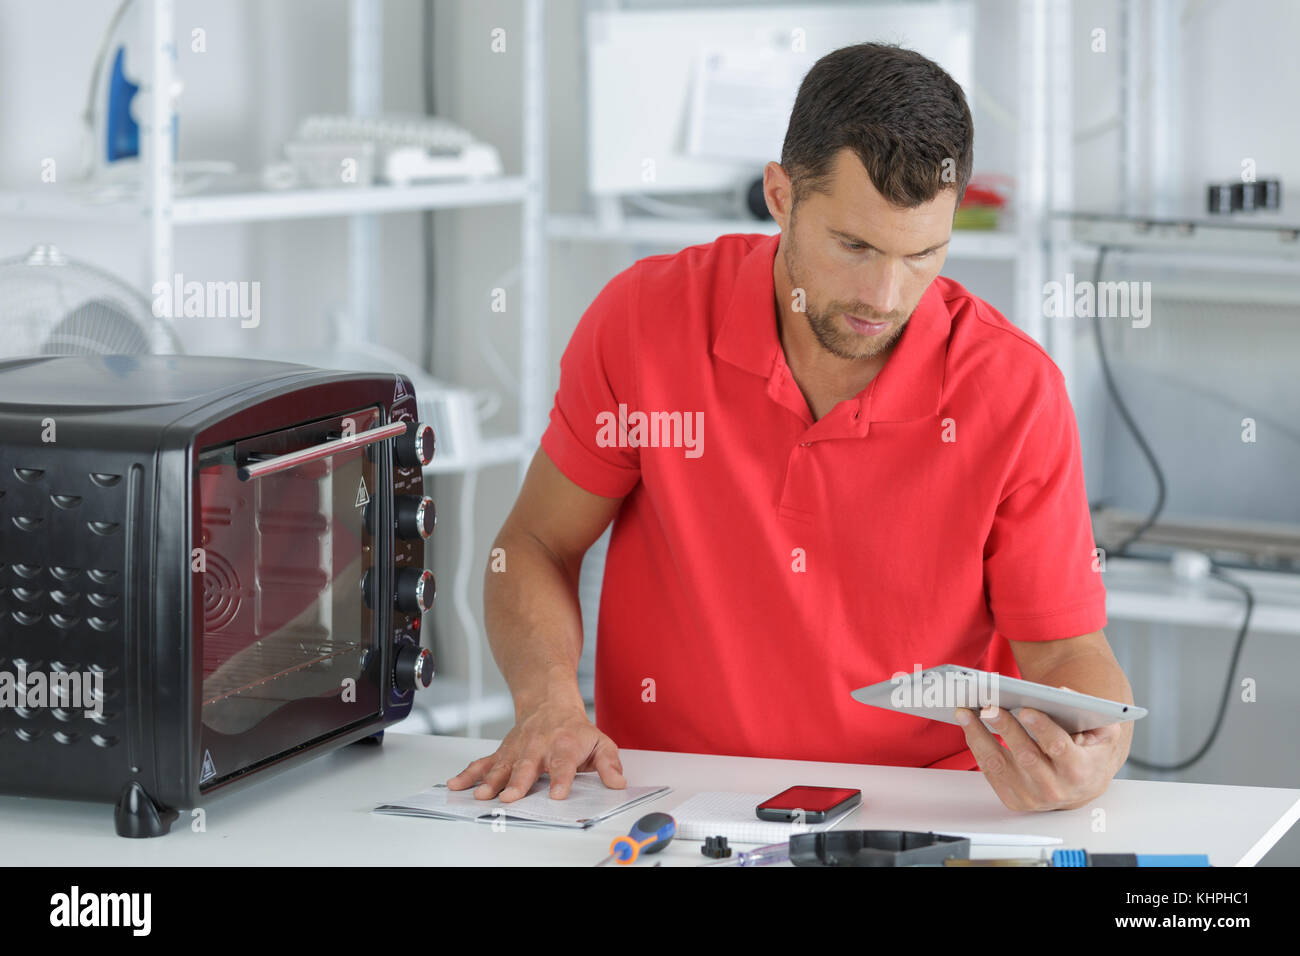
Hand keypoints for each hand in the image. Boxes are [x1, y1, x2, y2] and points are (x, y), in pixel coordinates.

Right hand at [445, 697, 625, 801]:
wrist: (549, 702)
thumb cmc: (574, 729)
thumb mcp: (600, 742)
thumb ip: (609, 764)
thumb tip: (618, 782)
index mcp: (563, 746)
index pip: (563, 765)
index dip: (561, 779)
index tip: (557, 794)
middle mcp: (538, 748)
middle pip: (527, 766)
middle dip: (518, 782)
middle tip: (511, 797)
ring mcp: (517, 750)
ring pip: (502, 766)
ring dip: (490, 781)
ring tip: (481, 795)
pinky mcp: (503, 752)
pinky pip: (483, 763)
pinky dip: (469, 774)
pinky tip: (457, 784)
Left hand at [954, 700, 1124, 810]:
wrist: (1083, 787)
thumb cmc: (1090, 752)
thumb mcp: (1101, 730)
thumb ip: (1089, 710)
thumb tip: (1061, 692)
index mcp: (1079, 770)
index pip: (1059, 748)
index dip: (1042, 728)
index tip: (1025, 709)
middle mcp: (1055, 789)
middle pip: (1025, 755)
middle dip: (1005, 728)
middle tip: (988, 706)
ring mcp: (1032, 797)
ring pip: (999, 764)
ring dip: (979, 736)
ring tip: (965, 713)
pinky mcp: (1013, 800)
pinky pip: (989, 771)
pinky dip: (976, 747)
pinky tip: (968, 727)